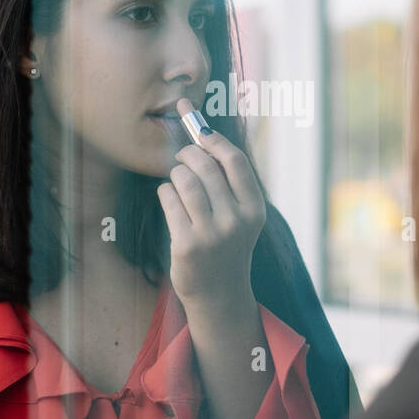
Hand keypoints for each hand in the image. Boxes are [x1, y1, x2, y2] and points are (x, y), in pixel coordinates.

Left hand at [156, 98, 266, 309]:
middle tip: (182, 157)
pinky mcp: (186, 244)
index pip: (234, 161)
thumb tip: (203, 132)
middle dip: (187, 154)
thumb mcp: (241, 215)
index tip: (197, 124)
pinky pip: (168, 199)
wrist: (220, 294)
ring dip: (175, 174)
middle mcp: (236, 221)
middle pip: (205, 166)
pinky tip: (169, 199)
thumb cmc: (227, 243)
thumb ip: (228, 180)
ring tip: (177, 181)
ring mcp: (211, 234)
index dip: (213, 138)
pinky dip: (165, 193)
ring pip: (183, 180)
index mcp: (254, 210)